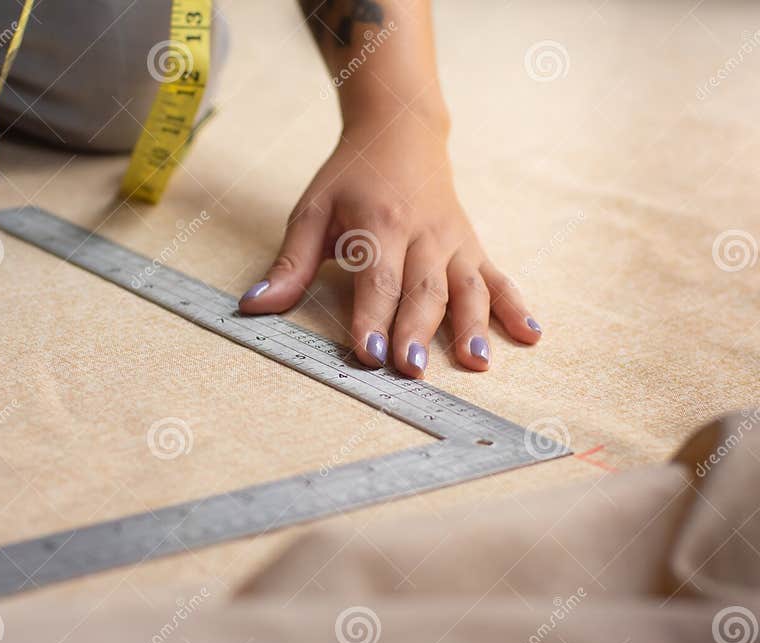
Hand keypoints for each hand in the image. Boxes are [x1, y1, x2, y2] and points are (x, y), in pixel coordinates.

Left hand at [239, 116, 541, 375]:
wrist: (400, 129)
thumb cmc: (351, 176)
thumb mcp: (312, 211)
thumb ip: (290, 264)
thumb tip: (254, 307)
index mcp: (378, 223)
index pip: (376, 279)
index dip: (371, 318)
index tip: (369, 355)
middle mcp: (422, 233)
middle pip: (422, 289)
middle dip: (416, 331)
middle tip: (411, 371)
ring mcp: (452, 240)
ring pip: (466, 286)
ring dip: (473, 325)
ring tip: (476, 363)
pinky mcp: (472, 245)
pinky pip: (497, 276)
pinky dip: (514, 305)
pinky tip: (529, 334)